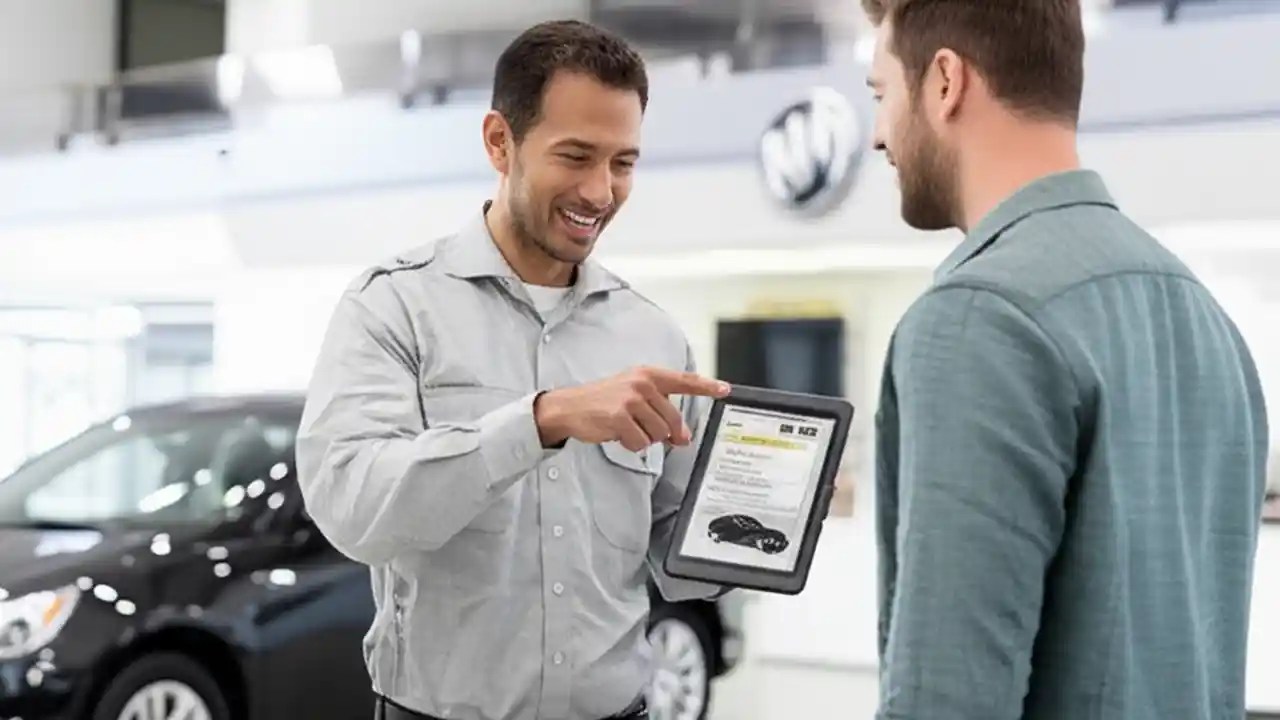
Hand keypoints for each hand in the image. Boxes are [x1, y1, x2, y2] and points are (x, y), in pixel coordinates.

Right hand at [534, 366, 730, 450]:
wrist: (571, 407)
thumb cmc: (605, 403)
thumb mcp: (635, 399)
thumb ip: (661, 413)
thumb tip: (682, 438)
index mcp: (649, 375)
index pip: (684, 380)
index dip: (706, 386)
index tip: (725, 390)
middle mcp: (642, 384)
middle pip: (673, 420)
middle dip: (663, 433)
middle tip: (644, 430)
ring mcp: (630, 399)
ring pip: (658, 434)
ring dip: (643, 438)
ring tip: (625, 427)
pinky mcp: (619, 417)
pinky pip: (640, 443)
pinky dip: (630, 444)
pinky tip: (616, 433)